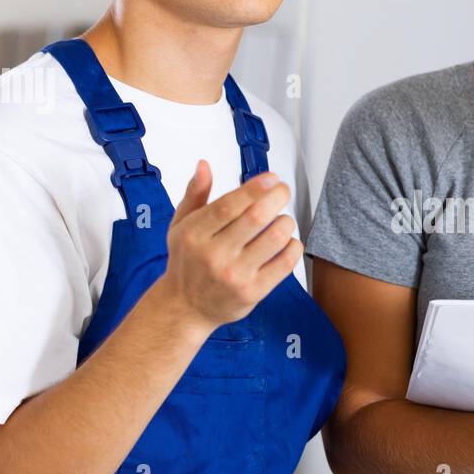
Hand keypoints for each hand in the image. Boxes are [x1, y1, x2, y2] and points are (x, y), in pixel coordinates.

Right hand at [158, 162, 301, 333]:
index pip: (228, 205)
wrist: (185, 307)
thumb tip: (204, 166)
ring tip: (283, 219)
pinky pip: (284, 264)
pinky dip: (293, 247)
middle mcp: (214, 255)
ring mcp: (234, 275)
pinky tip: (288, 241)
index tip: (271, 178)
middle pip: (255, 218)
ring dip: (286, 222)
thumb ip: (195, 194)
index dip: (254, 188)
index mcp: (195, 234)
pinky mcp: (252, 292)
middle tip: (282, 191)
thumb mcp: (180, 226)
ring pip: (274, 239)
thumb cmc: (187, 263)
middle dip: (276, 197)